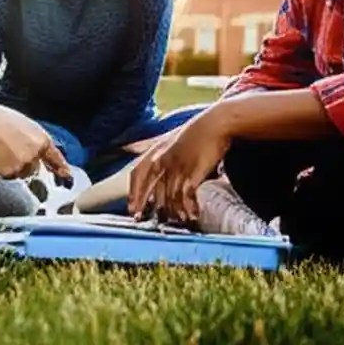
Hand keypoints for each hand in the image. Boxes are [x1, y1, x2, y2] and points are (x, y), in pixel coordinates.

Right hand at [0, 102, 71, 180]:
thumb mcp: (25, 124)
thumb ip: (36, 139)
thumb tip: (40, 150)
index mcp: (42, 139)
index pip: (55, 158)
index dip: (62, 168)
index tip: (67, 175)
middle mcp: (36, 154)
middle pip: (36, 167)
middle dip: (26, 162)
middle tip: (10, 148)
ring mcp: (24, 165)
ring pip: (23, 172)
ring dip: (14, 166)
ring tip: (1, 150)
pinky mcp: (11, 173)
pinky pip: (10, 176)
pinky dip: (3, 169)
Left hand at [128, 107, 231, 223]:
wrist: (216, 124)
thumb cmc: (194, 131)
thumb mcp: (167, 137)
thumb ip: (147, 144)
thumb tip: (127, 146)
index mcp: (155, 152)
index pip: (137, 175)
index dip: (134, 193)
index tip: (133, 208)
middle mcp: (163, 160)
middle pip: (152, 190)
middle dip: (150, 208)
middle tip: (152, 220)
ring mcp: (178, 168)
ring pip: (170, 197)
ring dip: (174, 211)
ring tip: (179, 219)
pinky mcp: (193, 173)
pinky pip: (186, 196)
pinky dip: (189, 207)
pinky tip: (192, 214)